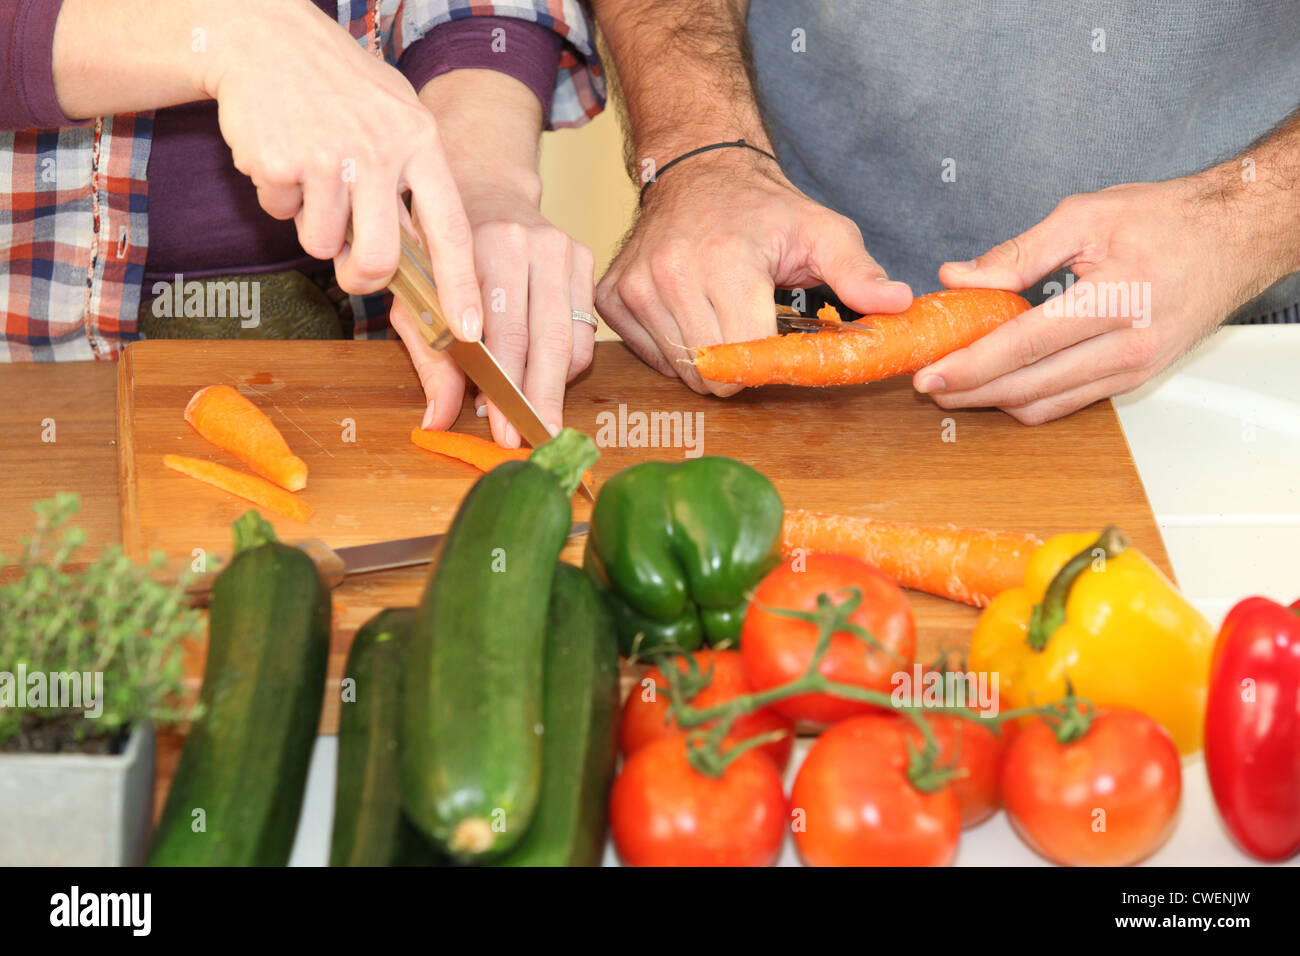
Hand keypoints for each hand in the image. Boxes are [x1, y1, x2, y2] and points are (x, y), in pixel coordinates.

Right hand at [204, 1, 481, 337]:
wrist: (265, 35)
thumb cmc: (340, 86)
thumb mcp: (397, 118)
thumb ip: (415, 183)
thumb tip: (426, 259)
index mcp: (421, 143)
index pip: (452, 230)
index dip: (461, 287)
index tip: (469, 330)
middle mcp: (380, 151)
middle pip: (379, 259)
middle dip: (360, 278)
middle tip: (350, 270)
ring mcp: (329, 156)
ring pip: (321, 242)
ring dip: (312, 223)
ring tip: (313, 175)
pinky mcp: (281, 161)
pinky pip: (282, 213)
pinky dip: (279, 196)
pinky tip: (284, 154)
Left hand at [395, 177, 595, 445]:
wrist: (482, 192)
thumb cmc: (441, 251)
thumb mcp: (420, 297)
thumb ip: (431, 360)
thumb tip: (436, 421)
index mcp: (485, 244)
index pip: (502, 333)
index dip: (503, 387)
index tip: (500, 430)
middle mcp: (531, 243)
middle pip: (545, 341)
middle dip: (536, 399)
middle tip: (529, 439)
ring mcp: (564, 250)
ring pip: (571, 340)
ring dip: (553, 388)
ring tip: (533, 418)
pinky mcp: (585, 260)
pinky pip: (585, 332)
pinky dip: (567, 365)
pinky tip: (543, 379)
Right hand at [596, 151, 911, 395]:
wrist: (699, 170)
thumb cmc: (764, 208)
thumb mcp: (823, 231)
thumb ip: (858, 272)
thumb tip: (899, 303)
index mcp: (725, 264)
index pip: (746, 356)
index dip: (770, 358)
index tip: (778, 337)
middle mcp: (670, 277)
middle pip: (713, 372)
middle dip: (739, 363)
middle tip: (751, 325)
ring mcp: (636, 289)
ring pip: (681, 370)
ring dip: (707, 356)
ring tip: (721, 314)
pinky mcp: (615, 297)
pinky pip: (650, 356)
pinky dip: (674, 348)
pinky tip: (691, 313)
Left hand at [916, 177, 1273, 423]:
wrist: (1236, 238)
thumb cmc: (1166, 220)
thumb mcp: (1086, 216)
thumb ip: (1016, 253)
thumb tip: (957, 278)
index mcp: (1116, 299)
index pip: (1025, 344)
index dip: (970, 364)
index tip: (928, 373)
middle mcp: (1128, 347)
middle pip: (1029, 387)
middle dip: (970, 391)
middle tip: (927, 383)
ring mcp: (1134, 371)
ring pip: (1045, 405)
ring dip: (993, 400)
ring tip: (954, 383)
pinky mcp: (1134, 381)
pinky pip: (1067, 403)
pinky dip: (1025, 398)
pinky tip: (996, 382)